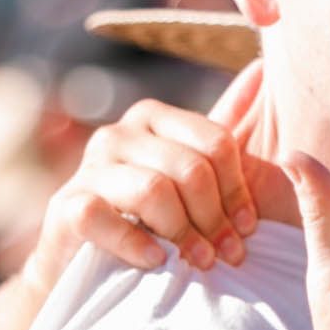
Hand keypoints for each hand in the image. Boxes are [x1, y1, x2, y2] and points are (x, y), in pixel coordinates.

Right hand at [28, 59, 289, 283]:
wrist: (82, 263)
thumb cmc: (147, 217)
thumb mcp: (189, 171)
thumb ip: (224, 126)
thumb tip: (262, 67)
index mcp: (152, 117)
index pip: (216, 142)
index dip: (238, 189)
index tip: (247, 227)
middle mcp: (119, 134)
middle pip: (190, 169)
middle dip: (216, 218)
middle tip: (228, 255)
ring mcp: (89, 168)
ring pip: (153, 191)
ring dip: (183, 234)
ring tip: (199, 262)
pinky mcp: (67, 206)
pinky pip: (106, 217)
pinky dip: (136, 244)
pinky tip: (156, 261)